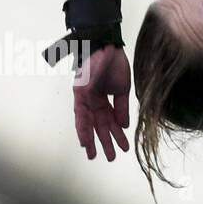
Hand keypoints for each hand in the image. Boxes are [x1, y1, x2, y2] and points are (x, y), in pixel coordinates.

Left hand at [74, 45, 130, 160]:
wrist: (109, 46)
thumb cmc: (115, 63)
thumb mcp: (123, 89)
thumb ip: (122, 108)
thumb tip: (124, 126)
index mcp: (103, 99)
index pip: (110, 121)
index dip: (116, 135)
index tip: (123, 148)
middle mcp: (92, 101)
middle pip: (98, 125)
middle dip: (104, 141)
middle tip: (108, 157)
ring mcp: (84, 98)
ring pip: (87, 123)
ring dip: (91, 139)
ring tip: (95, 154)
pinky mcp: (79, 93)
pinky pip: (80, 113)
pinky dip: (83, 127)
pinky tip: (86, 139)